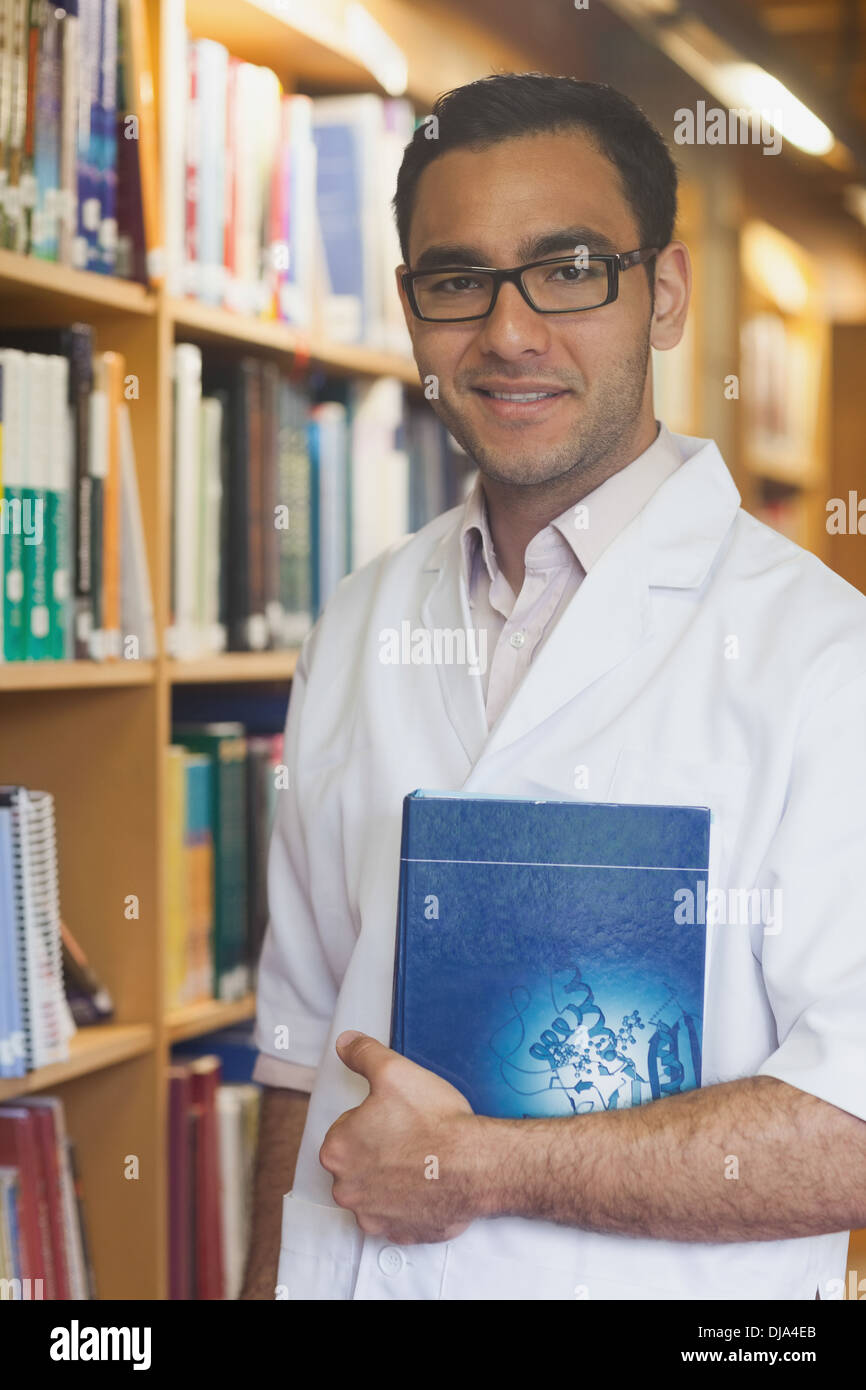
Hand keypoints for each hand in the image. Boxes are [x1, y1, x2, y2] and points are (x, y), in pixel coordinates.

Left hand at [319, 1031, 481, 1244]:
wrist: (475, 1163)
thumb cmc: (434, 1121)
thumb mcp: (393, 1071)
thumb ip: (362, 1054)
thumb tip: (345, 1043)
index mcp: (337, 1150)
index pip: (345, 1129)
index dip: (373, 1119)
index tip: (395, 1117)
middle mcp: (347, 1189)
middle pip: (358, 1162)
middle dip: (378, 1150)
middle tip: (410, 1137)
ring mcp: (373, 1216)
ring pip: (376, 1190)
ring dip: (392, 1179)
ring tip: (420, 1161)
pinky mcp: (400, 1232)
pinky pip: (398, 1215)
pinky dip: (410, 1203)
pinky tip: (427, 1185)